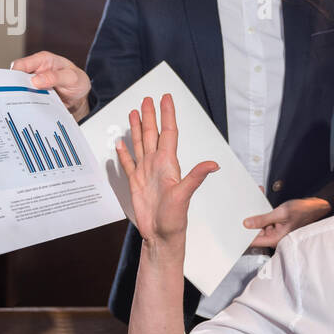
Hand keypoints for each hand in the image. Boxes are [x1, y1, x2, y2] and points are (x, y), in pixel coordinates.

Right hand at [10, 51, 91, 119]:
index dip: (15, 76)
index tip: (17, 88)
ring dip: (21, 99)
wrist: (80, 96)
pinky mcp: (34, 95)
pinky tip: (30, 110)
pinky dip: (26, 105)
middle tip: (21, 100)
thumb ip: (56, 77)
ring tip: (26, 107)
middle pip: (16, 79)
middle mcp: (35, 71)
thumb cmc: (77, 81)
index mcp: (42, 60)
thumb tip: (36, 80)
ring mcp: (33, 83)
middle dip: (16, 89)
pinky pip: (25, 100)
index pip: (20, 65)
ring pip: (18, 91)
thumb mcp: (72, 78)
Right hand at [115, 94, 218, 250]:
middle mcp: (157, 164)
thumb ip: (196, 177)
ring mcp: (146, 173)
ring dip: (137, 129)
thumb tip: (214, 164)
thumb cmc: (174, 219)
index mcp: (168, 163)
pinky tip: (120, 143)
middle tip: (148, 99)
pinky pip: (128, 163)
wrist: (160, 235)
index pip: (168, 132)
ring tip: (134, 112)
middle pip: (152, 133)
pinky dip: (123, 153)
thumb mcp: (184, 195)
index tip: (166, 98)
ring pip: (140, 144)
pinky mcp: (135, 183)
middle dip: (150, 116)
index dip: (167, 115)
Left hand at [243, 197, 331, 248]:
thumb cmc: (304, 211)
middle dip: (248, 220)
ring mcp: (276, 230)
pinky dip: (262, 209)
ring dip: (256, 212)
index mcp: (275, 239)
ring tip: (251, 200)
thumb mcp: (281, 213)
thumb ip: (263, 219)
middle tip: (240, 210)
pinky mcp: (277, 223)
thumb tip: (248, 224)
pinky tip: (260, 198)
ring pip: (260, 223)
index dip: (242, 234)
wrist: (316, 206)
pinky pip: (266, 218)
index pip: (253, 241)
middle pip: (255, 231)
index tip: (233, 228)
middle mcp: (275, 236)